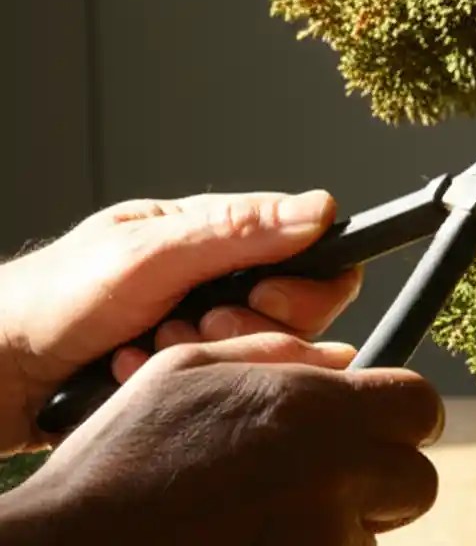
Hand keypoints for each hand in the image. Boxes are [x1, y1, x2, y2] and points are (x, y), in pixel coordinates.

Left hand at [0, 191, 361, 451]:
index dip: (303, 284)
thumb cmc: (56, 298)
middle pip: (302, 314)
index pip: (317, 253)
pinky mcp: (197, 375)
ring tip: (150, 348)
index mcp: (220, 236)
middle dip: (247, 327)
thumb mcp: (149, 252)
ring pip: (266, 357)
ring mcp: (211, 331)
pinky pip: (228, 389)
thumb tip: (318, 211)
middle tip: (196, 322)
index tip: (262, 295)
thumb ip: (236, 232)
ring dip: (207, 354)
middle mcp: (225, 282)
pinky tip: (138, 372)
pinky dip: (183, 383)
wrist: (0, 369)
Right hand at [2, 333, 443, 544]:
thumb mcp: (181, 374)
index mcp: (310, 404)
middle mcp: (332, 466)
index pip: (419, 405)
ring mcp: (325, 531)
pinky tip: (253, 545)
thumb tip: (343, 358)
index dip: (402, 420)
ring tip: (263, 524)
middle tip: (322, 493)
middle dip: (379, 487)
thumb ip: (272, 357)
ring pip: (374, 535)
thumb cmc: (116, 467)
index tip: (378, 436)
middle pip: (415, 480)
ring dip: (337, 532)